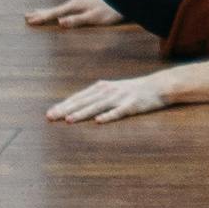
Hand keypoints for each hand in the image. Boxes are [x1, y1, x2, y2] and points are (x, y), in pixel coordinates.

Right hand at [25, 0, 123, 29]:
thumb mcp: (93, 18)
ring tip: (37, 12)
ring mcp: (79, 3)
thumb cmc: (109, 11)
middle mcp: (75, 3)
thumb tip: (60, 22)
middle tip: (26, 16)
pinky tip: (59, 12)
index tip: (29, 21)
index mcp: (74, 6)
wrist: (122, 0)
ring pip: (58, 8)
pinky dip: (56, 10)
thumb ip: (77, 20)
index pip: (54, 13)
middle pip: (54, 9)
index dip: (42, 18)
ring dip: (47, 11)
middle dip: (41, 13)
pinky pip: (65, 8)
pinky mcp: (84, 4)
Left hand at [48, 72, 174, 124]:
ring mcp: (120, 97)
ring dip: (82, 113)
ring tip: (69, 120)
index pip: (79, 97)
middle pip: (84, 101)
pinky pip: (119, 112)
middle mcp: (108, 91)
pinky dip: (108, 116)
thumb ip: (96, 96)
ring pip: (98, 106)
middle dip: (66, 109)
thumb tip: (75, 105)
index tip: (49, 113)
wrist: (159, 86)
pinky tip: (99, 121)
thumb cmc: (133, 90)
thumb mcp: (112, 89)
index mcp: (102, 87)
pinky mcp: (132, 105)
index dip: (63, 105)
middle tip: (51, 117)